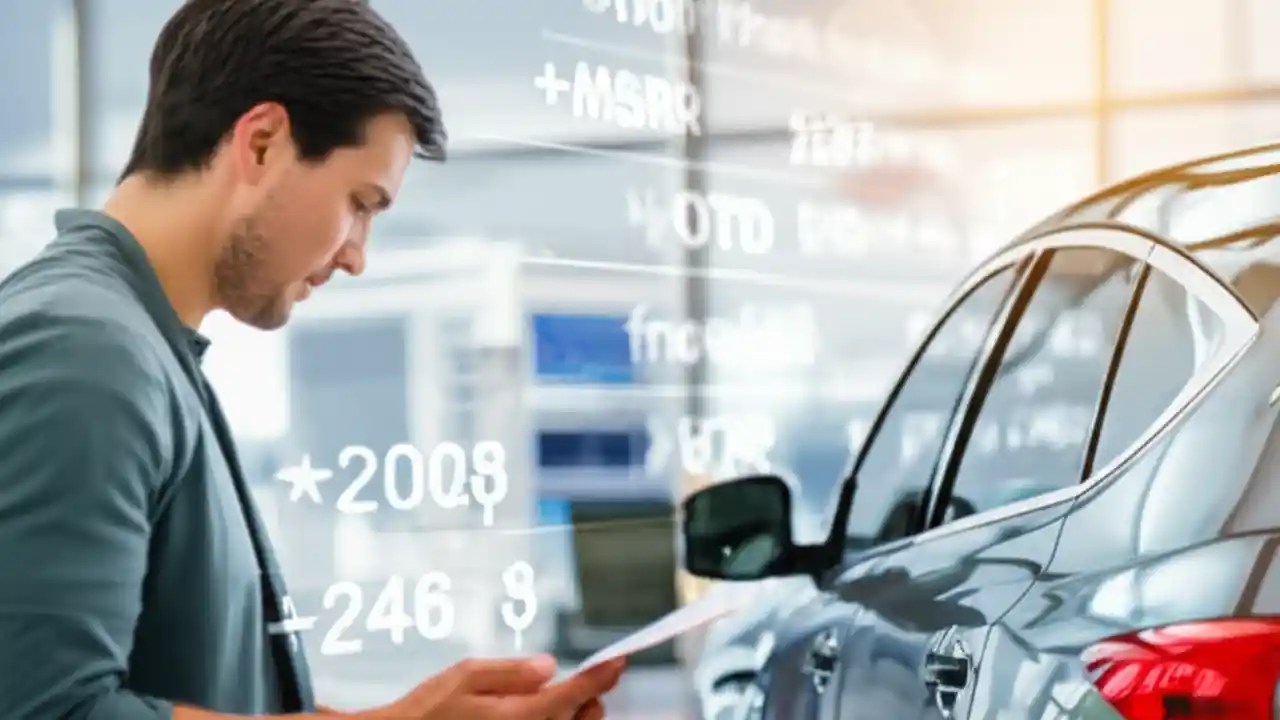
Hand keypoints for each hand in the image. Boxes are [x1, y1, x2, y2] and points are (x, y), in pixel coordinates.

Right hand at [362, 655, 625, 718]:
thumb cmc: (428, 713)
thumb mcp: (466, 676)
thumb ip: (512, 670)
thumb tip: (548, 667)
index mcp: (524, 715)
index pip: (579, 692)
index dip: (603, 674)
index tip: (618, 660)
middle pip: (586, 719)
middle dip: (588, 699)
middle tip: (575, 683)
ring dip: (573, 716)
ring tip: (548, 703)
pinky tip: (531, 717)